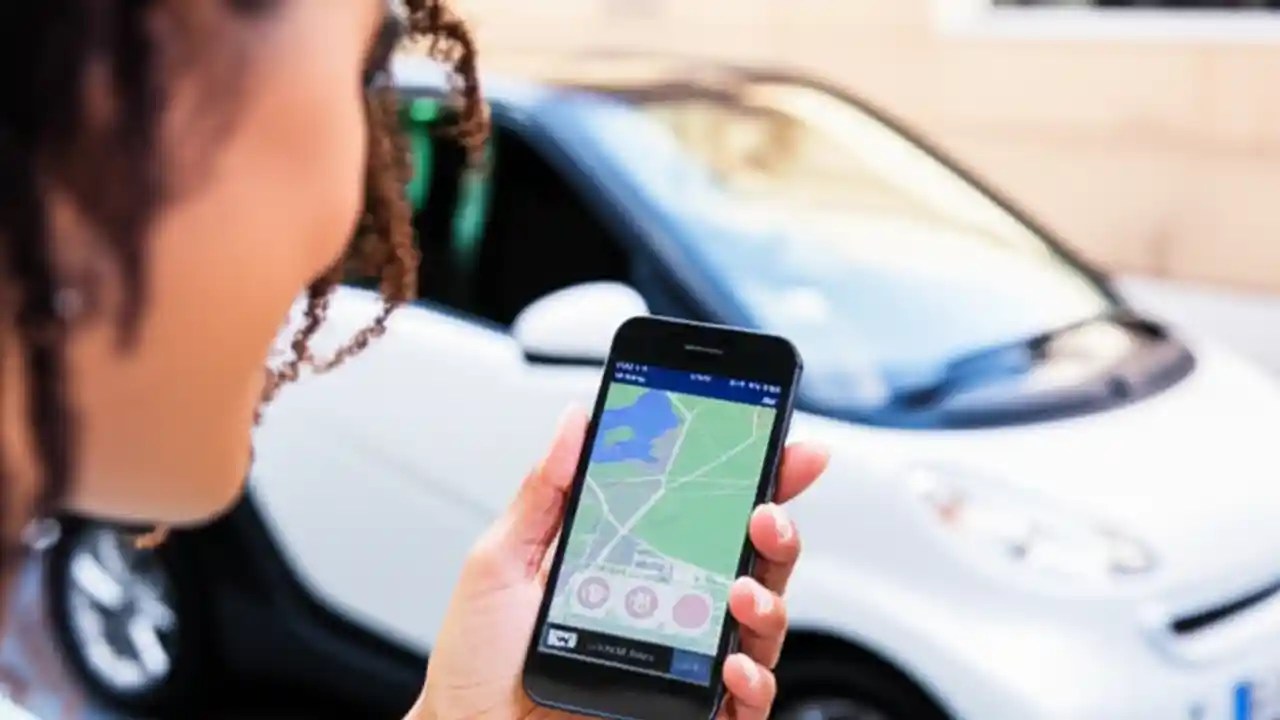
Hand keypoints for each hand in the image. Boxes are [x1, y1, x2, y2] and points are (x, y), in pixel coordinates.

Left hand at [411, 405, 828, 719]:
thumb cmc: (478, 661)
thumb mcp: (503, 560)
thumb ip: (546, 490)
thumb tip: (577, 421)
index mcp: (638, 562)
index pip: (711, 514)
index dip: (756, 480)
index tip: (782, 446)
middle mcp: (673, 608)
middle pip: (752, 563)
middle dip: (777, 531)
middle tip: (765, 513)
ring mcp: (685, 662)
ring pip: (762, 626)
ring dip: (768, 600)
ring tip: (741, 589)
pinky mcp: (690, 712)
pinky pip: (747, 700)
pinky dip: (753, 681)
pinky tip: (732, 664)